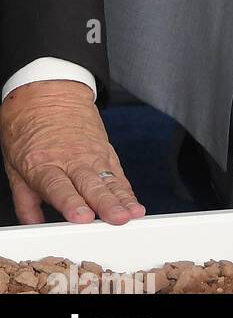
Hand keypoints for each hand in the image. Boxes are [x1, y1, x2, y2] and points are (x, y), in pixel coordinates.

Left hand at [1, 80, 144, 225]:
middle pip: (90, 186)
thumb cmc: (28, 128)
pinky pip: (117, 174)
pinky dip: (126, 190)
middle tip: (118, 219)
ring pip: (108, 180)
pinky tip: (134, 204)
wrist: (48, 92)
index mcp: (43, 165)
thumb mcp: (14, 164)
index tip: (82, 217)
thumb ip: (24, 200)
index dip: (72, 203)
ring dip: (122, 199)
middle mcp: (71, 160)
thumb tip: (32, 225)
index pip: (59, 188)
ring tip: (133, 214)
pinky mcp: (105, 151)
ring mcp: (92, 155)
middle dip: (106, 204)